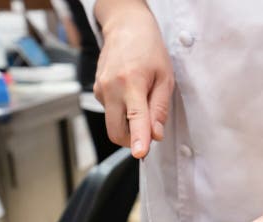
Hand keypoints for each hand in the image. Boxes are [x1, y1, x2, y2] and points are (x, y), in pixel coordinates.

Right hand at [93, 0, 173, 157]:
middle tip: (149, 131)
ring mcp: (100, 90)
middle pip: (116, 131)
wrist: (126, 27)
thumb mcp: (165, 78)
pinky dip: (123, 113)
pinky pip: (111, 112)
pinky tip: (131, 94)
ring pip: (113, 124)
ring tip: (142, 100)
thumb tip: (156, 134)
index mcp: (131, 83)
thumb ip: (160, 108)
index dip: (138, 139)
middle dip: (133, 140)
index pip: (135, 118)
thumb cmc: (149, 50)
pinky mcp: (97, 91)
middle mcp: (111, 88)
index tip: (139, 153)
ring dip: (129, 124)